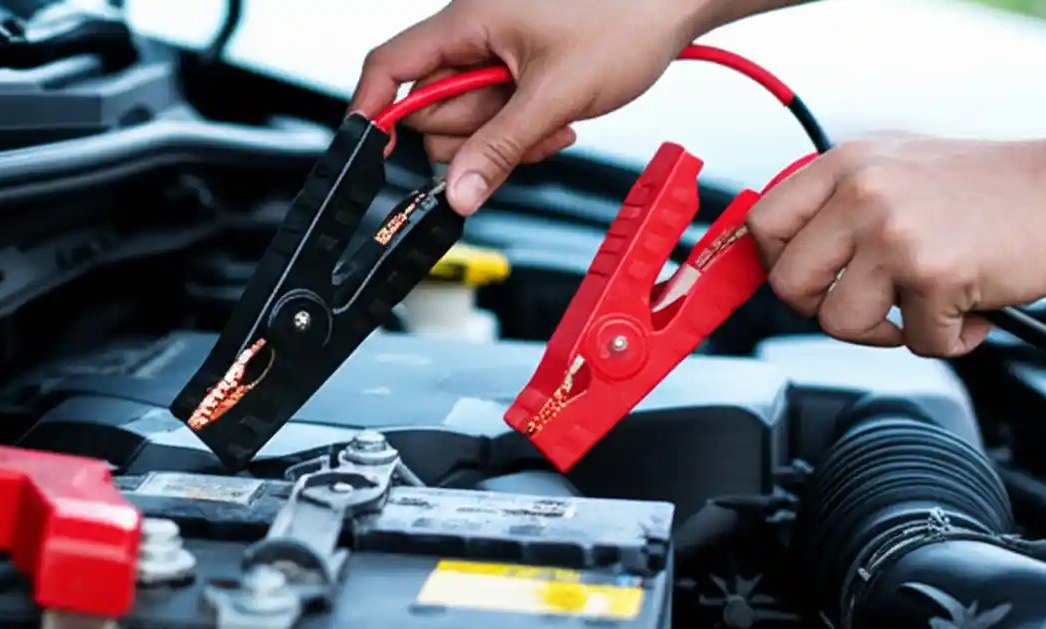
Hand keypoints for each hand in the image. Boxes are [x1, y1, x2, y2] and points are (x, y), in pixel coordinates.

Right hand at [350, 0, 711, 215]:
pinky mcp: (514, 71)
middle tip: (519, 130)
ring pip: (468, 123)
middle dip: (473, 136)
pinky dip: (523, 132)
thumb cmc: (624, 21)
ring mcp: (493, 55)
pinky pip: (496, 120)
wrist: (673, 7)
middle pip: (432, 110)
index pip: (391, 66)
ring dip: (506, 139)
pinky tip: (556, 121)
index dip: (373, 111)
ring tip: (551, 121)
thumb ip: (499, 149)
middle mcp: (472, 35)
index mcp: (466, 21)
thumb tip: (458, 193)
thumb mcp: (555, 96)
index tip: (371, 151)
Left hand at [747, 134, 1045, 356]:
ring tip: (922, 306)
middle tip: (865, 303)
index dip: (774, 263)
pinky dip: (947, 339)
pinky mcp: (934, 275)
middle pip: (789, 283)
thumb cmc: (987, 189)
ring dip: (883, 332)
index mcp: (845, 163)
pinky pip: (915, 341)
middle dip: (822, 308)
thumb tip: (778, 248)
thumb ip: (837, 199)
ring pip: (839, 322)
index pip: (764, 223)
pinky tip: (969, 307)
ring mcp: (895, 233)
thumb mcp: (895, 166)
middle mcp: (862, 192)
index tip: (803, 279)